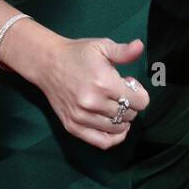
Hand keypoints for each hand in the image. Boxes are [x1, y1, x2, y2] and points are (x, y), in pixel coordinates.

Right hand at [32, 37, 150, 149]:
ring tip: (115, 105)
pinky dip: (114, 138)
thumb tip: (140, 46)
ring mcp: (82, 117)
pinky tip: (115, 127)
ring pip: (118, 129)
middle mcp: (93, 103)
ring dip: (123, 119)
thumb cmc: (78, 53)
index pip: (139, 102)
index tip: (129, 84)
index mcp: (104, 83)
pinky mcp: (73, 126)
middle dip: (131, 104)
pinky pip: (102, 142)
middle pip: (129, 115)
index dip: (139, 92)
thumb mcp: (102, 46)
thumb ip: (124, 51)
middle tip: (120, 93)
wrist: (47, 63)